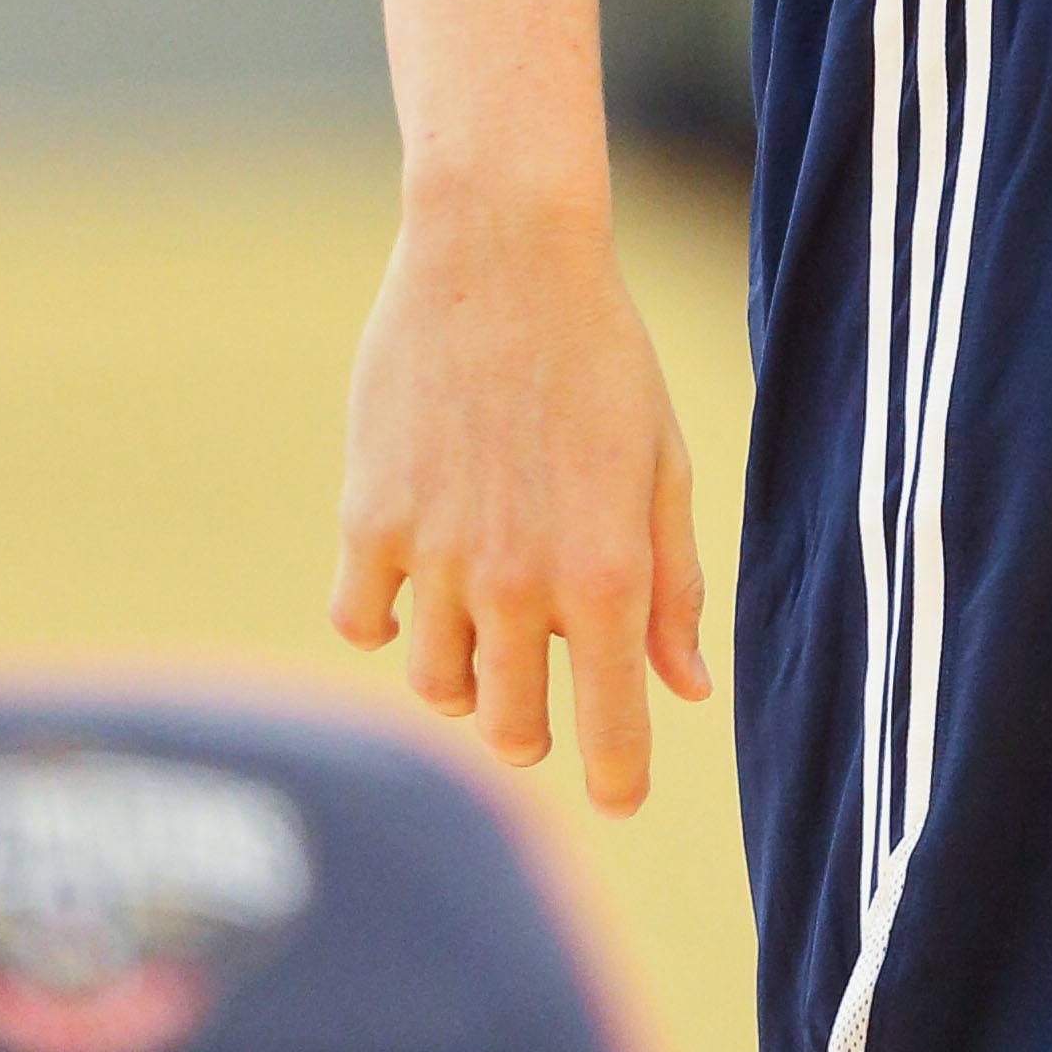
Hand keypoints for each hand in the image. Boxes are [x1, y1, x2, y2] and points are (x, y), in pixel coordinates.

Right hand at [330, 188, 708, 812]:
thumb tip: (687, 689)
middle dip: (535, 731)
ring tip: (486, 624)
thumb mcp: (662, 463)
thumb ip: (674, 584)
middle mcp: (519, 582)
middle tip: (544, 704)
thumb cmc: (602, 354)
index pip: (611, 726)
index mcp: (605, 574)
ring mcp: (437, 557)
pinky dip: (389, 617)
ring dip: (464, 675)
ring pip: (438, 684)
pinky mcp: (370, 520)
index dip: (617, 777)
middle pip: (513, 728)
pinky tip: (418, 581)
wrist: (504, 254)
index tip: (619, 797)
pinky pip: (363, 621)